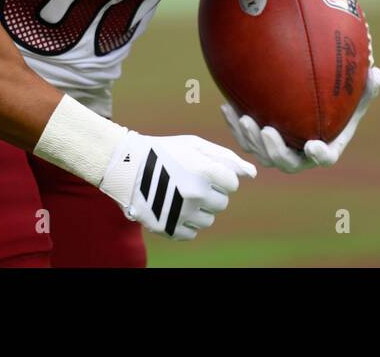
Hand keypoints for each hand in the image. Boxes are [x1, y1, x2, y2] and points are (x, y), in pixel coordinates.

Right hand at [98, 130, 255, 239]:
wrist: (127, 166)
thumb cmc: (165, 152)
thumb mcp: (195, 145)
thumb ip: (226, 158)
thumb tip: (252, 174)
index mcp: (204, 170)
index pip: (232, 183)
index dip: (220, 177)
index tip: (204, 171)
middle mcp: (196, 193)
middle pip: (222, 202)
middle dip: (211, 193)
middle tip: (191, 182)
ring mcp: (182, 213)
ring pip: (209, 220)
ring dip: (201, 210)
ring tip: (183, 196)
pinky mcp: (168, 227)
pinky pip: (191, 233)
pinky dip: (186, 223)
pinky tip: (175, 208)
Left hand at [220, 22, 379, 171]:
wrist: (308, 113)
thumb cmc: (334, 107)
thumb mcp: (352, 98)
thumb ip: (365, 89)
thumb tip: (378, 72)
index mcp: (324, 148)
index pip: (325, 158)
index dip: (319, 155)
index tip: (313, 145)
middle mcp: (300, 156)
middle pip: (286, 161)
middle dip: (274, 149)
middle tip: (266, 129)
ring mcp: (278, 153)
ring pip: (261, 153)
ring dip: (250, 139)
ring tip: (243, 119)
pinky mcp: (259, 144)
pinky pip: (245, 140)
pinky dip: (234, 127)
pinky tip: (226, 108)